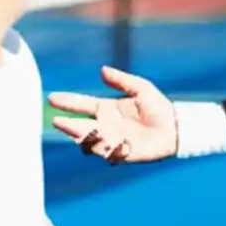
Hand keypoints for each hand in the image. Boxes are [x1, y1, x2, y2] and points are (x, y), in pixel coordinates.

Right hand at [48, 66, 176, 163]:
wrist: (174, 127)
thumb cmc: (158, 106)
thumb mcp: (141, 88)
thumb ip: (122, 80)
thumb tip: (102, 70)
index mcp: (107, 109)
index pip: (82, 105)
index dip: (67, 102)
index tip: (51, 98)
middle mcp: (106, 125)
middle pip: (80, 126)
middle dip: (68, 125)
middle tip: (58, 121)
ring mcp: (112, 140)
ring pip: (89, 143)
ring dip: (85, 139)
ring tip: (84, 132)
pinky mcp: (122, 154)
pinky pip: (109, 155)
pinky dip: (110, 151)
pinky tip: (119, 145)